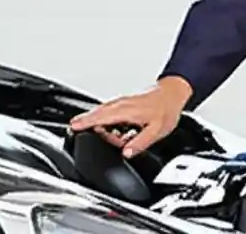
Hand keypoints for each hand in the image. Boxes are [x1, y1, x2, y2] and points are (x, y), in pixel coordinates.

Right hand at [68, 76, 192, 157]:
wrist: (173, 92)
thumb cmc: (166, 109)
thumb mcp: (157, 131)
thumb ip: (139, 143)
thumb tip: (125, 153)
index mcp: (127, 110)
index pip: (101, 116)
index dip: (86, 122)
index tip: (73, 126)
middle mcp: (121, 104)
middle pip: (98, 115)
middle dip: (94, 128)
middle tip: (114, 141)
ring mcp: (121, 102)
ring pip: (103, 114)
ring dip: (104, 128)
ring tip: (123, 138)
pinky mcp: (123, 103)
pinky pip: (109, 113)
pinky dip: (108, 122)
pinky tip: (121, 132)